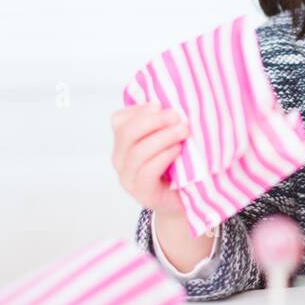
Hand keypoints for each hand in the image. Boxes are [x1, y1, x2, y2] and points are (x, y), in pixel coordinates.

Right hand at [111, 102, 190, 218]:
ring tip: (184, 131)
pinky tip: (178, 150)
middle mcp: (120, 159)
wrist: (179, 200)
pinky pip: (147, 170)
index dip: (139, 109)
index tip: (160, 104)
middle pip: (126, 132)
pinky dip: (164, 156)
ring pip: (138, 151)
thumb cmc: (175, 166)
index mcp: (124, 143)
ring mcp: (128, 177)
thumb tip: (176, 104)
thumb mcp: (168, 140)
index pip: (119, 120)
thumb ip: (165, 124)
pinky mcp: (141, 192)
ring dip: (164, 137)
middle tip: (178, 117)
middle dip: (154, 121)